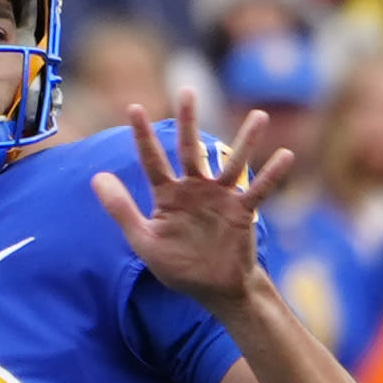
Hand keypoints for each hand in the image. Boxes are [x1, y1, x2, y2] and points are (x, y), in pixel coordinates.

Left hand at [93, 95, 290, 310]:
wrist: (214, 290)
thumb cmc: (180, 267)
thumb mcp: (144, 241)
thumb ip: (121, 210)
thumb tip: (96, 177)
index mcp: (168, 194)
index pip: (152, 160)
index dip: (142, 136)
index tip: (134, 108)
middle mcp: (194, 188)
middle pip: (189, 148)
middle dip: (188, 120)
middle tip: (188, 91)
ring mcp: (220, 197)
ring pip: (232, 162)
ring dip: (246, 139)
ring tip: (260, 116)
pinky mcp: (242, 211)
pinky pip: (258, 190)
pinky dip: (272, 174)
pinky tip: (285, 156)